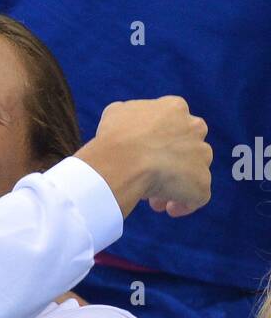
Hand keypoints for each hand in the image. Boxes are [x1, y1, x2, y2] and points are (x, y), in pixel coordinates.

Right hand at [95, 96, 211, 216]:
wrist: (123, 161)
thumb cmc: (115, 137)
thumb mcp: (115, 114)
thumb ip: (130, 116)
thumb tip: (127, 127)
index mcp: (174, 108)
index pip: (173, 123)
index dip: (158, 141)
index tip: (144, 154)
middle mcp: (194, 128)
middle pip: (188, 146)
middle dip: (171, 162)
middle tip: (150, 176)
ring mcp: (201, 156)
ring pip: (194, 171)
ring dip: (177, 183)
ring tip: (155, 199)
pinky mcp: (201, 182)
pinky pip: (197, 196)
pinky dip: (184, 204)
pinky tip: (169, 209)